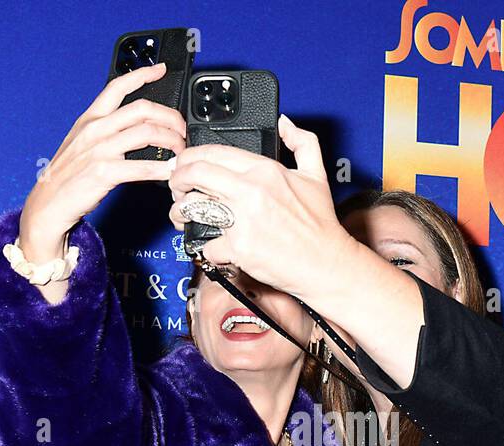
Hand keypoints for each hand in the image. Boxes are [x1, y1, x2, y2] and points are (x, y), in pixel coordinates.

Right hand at [18, 62, 186, 260]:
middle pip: (143, 109)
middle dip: (170, 117)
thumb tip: (135, 127)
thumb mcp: (82, 143)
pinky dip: (163, 169)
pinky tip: (172, 172)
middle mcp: (96, 129)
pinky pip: (143, 167)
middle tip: (182, 129)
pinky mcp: (104, 172)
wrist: (49, 202)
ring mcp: (100, 149)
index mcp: (90, 119)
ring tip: (181, 151)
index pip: (117, 86)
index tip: (161, 70)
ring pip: (148, 134)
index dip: (142, 74)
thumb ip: (105, 131)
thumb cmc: (68, 175)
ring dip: (172, 141)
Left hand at [166, 114, 355, 299]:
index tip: (185, 163)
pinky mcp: (238, 248)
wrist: (326, 264)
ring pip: (193, 207)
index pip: (213, 152)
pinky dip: (208, 247)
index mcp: (265, 170)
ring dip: (180, 212)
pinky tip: (213, 245)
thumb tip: (286, 123)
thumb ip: (302, 142)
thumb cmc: (321, 224)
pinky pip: (208, 244)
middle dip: (177, 178)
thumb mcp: (317, 175)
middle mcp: (251, 192)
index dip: (190, 156)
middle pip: (195, 174)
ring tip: (183, 215)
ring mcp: (242, 221)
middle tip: (176, 185)